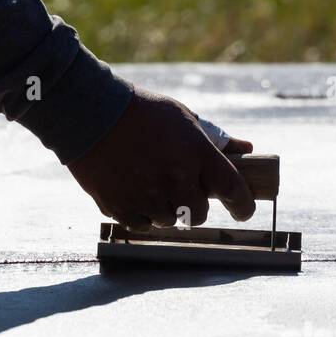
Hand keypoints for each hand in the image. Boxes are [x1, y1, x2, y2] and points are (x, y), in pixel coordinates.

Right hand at [67, 86, 255, 230]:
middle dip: (196, 205)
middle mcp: (176, 180)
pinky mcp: (123, 209)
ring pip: (171, 221)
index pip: (234, 191)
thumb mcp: (183, 117)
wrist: (88, 113)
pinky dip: (142, 214)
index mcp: (197, 154)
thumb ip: (216, 140)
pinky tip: (133, 191)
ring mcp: (148, 197)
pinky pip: (144, 225)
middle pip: (200, 214)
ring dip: (167, 208)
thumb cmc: (140, 111)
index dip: (243, 206)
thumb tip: (247, 149)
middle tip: (182, 189)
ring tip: (150, 182)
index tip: (243, 210)